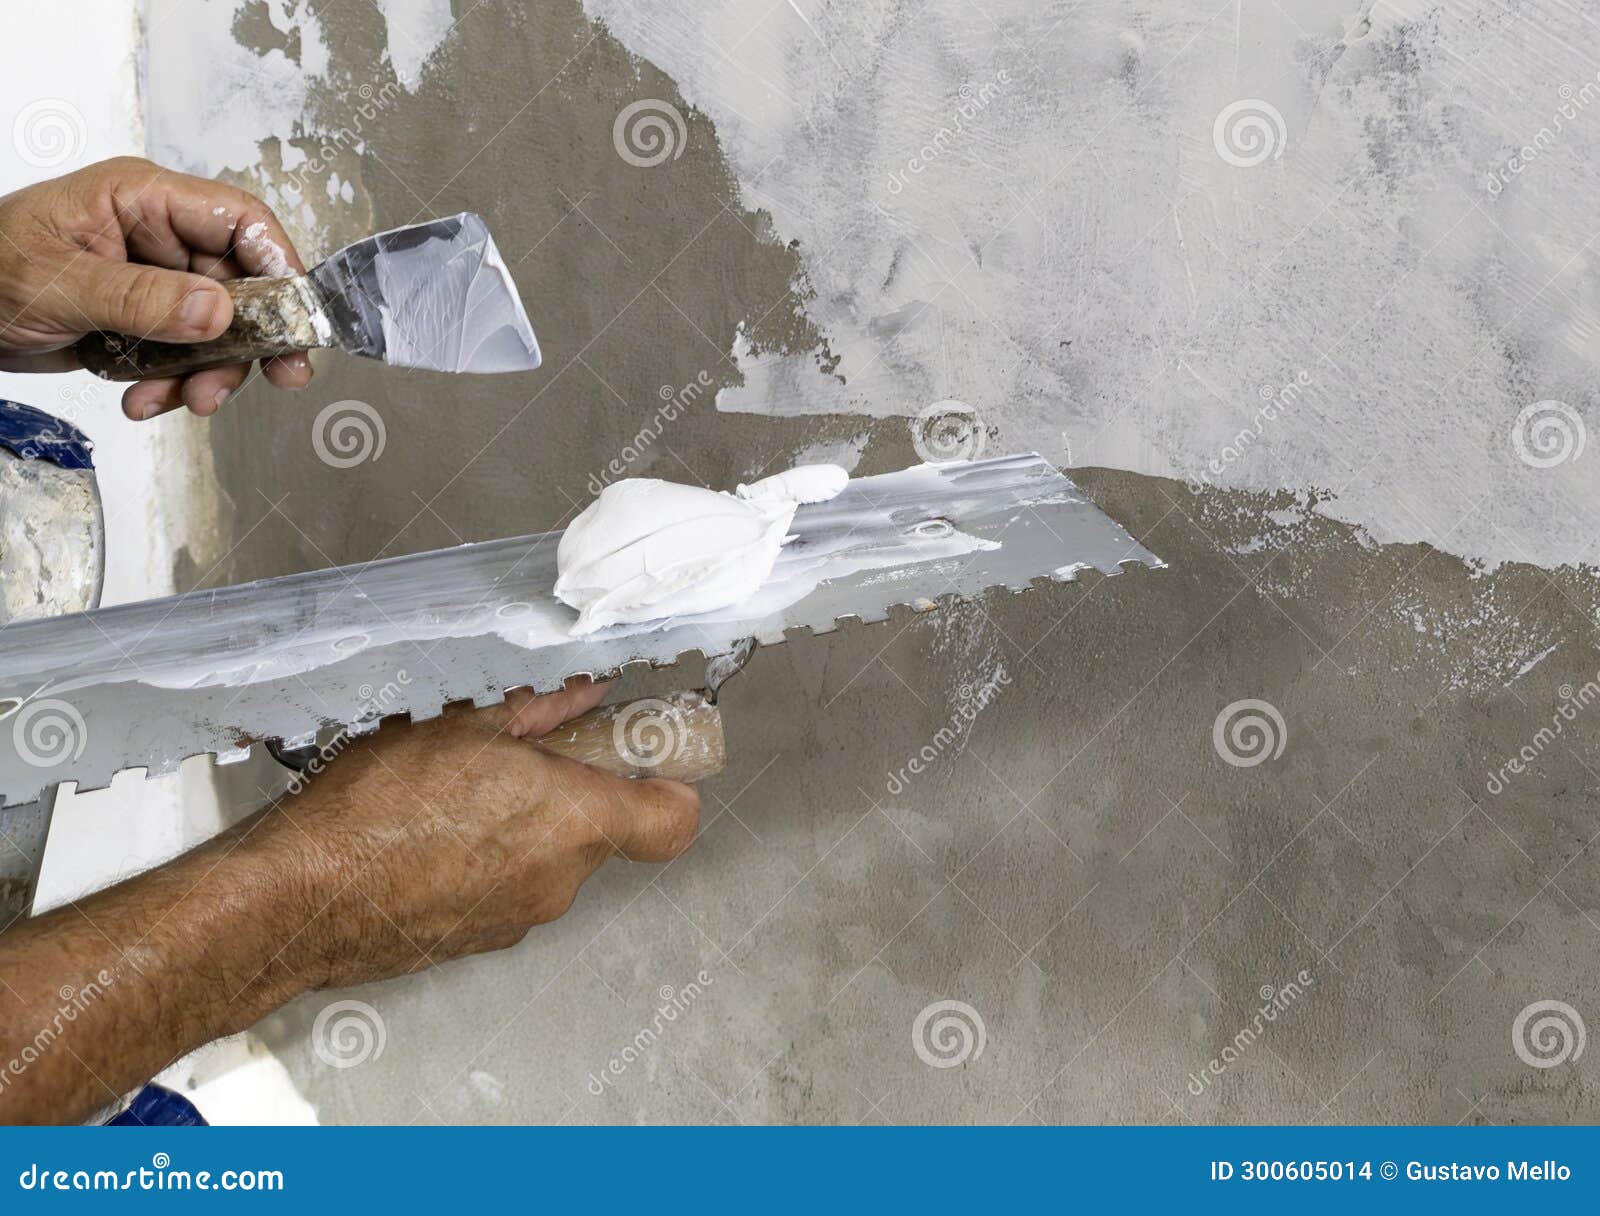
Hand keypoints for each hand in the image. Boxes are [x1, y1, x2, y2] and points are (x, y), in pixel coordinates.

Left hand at [0, 156, 313, 419]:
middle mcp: (157, 237)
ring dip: (207, 373)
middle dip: (246, 340)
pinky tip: (144, 398)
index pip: (239, 220)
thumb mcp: (63, 283)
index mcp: (142, 199)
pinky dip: (173, 385)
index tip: (298, 317)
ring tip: (181, 400)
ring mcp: (152, 281)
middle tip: (273, 377)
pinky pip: (184, 355)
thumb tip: (217, 310)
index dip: (280, 266)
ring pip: (218, 330)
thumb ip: (144, 298)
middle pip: (240, 285)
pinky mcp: (142, 321)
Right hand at [256, 678, 701, 987]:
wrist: (296, 901)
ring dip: (523, 826)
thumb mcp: (458, 724)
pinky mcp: (480, 940)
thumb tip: (585, 691)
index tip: (649, 757)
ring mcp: (520, 917)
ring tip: (456, 793)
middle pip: (602, 831)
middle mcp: (559, 879)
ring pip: (551, 860)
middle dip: (572, 793)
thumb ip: (540, 708)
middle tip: (521, 756)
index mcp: (572, 821)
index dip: (672, 786)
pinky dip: (487, 862)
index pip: (674, 820)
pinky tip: (432, 835)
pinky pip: (508, 889)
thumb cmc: (371, 810)